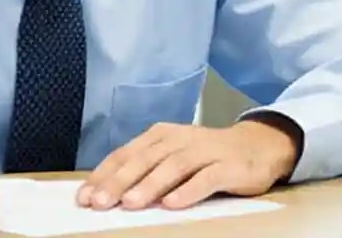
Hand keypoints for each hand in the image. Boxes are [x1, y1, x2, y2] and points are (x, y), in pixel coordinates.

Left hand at [76, 117, 299, 211]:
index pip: (125, 154)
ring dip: (150, 185)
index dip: (103, 175)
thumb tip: (106, 192)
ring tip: (130, 203)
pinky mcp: (227, 166)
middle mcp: (179, 139)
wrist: (257, 146)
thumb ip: (144, 170)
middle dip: (119, 182)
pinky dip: (188, 191)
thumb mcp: (171, 157)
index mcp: (159, 136)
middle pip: (144, 160)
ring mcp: (204, 151)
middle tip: (100, 202)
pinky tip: (173, 204)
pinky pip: (206, 178)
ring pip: (172, 167)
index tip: (84, 197)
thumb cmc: (205, 156)